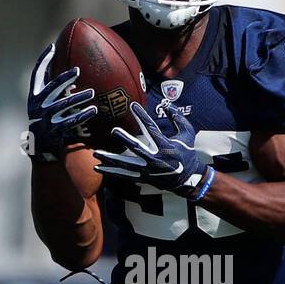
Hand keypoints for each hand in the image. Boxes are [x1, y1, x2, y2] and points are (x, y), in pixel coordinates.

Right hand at [21, 43, 96, 162]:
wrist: (39, 147)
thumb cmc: (45, 121)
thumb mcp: (43, 104)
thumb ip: (52, 90)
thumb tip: (72, 75)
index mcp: (34, 96)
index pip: (37, 74)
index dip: (43, 60)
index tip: (52, 47)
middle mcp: (37, 105)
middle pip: (51, 88)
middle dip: (64, 78)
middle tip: (78, 71)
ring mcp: (45, 118)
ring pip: (63, 104)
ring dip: (78, 98)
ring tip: (92, 93)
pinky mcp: (54, 129)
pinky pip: (71, 121)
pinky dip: (83, 115)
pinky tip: (93, 110)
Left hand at [94, 102, 214, 199]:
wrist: (189, 179)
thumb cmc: (188, 153)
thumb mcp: (187, 134)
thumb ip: (177, 118)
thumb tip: (166, 104)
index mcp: (166, 146)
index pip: (151, 128)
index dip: (142, 116)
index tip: (133, 105)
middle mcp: (156, 159)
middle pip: (137, 148)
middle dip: (125, 140)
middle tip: (113, 131)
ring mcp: (148, 170)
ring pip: (126, 164)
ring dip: (110, 159)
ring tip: (96, 153)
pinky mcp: (144, 178)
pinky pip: (124, 175)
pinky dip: (111, 172)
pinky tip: (98, 168)